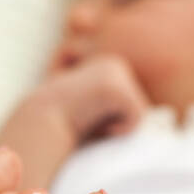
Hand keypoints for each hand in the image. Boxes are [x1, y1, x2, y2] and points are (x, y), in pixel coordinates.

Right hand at [32, 54, 148, 145]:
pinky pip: (135, 119)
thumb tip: (154, 124)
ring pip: (140, 113)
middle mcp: (116, 64)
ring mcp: (116, 71)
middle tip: (87, 120)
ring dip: (117, 127)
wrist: (39, 122)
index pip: (134, 107)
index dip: (113, 123)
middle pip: (141, 108)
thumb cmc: (65, 124)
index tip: (88, 119)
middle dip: (118, 124)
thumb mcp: (97, 113)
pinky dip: (118, 130)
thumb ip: (118, 112)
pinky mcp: (116, 86)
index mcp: (112, 68)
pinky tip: (92, 120)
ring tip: (89, 119)